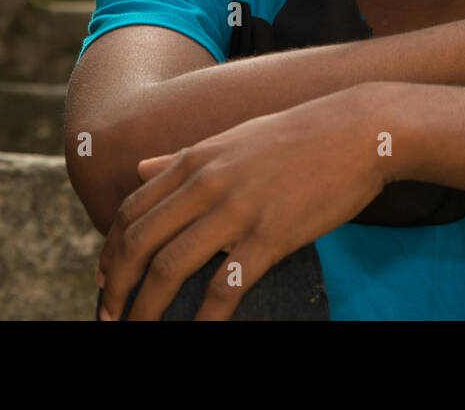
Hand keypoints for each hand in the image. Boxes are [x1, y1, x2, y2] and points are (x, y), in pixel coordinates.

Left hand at [96, 85, 385, 319]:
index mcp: (194, 160)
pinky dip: (205, 317)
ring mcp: (237, 210)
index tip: (105, 280)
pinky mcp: (270, 235)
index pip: (132, 211)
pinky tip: (198, 332)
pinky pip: (224, 285)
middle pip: (139, 242)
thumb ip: (182, 157)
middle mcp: (206, 183)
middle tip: (110, 316)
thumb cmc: (300, 134)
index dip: (110, 251)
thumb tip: (141, 168)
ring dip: (146, 308)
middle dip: (116, 287)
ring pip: (169, 267)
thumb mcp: (232, 138)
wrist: (359, 131)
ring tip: (139, 331)